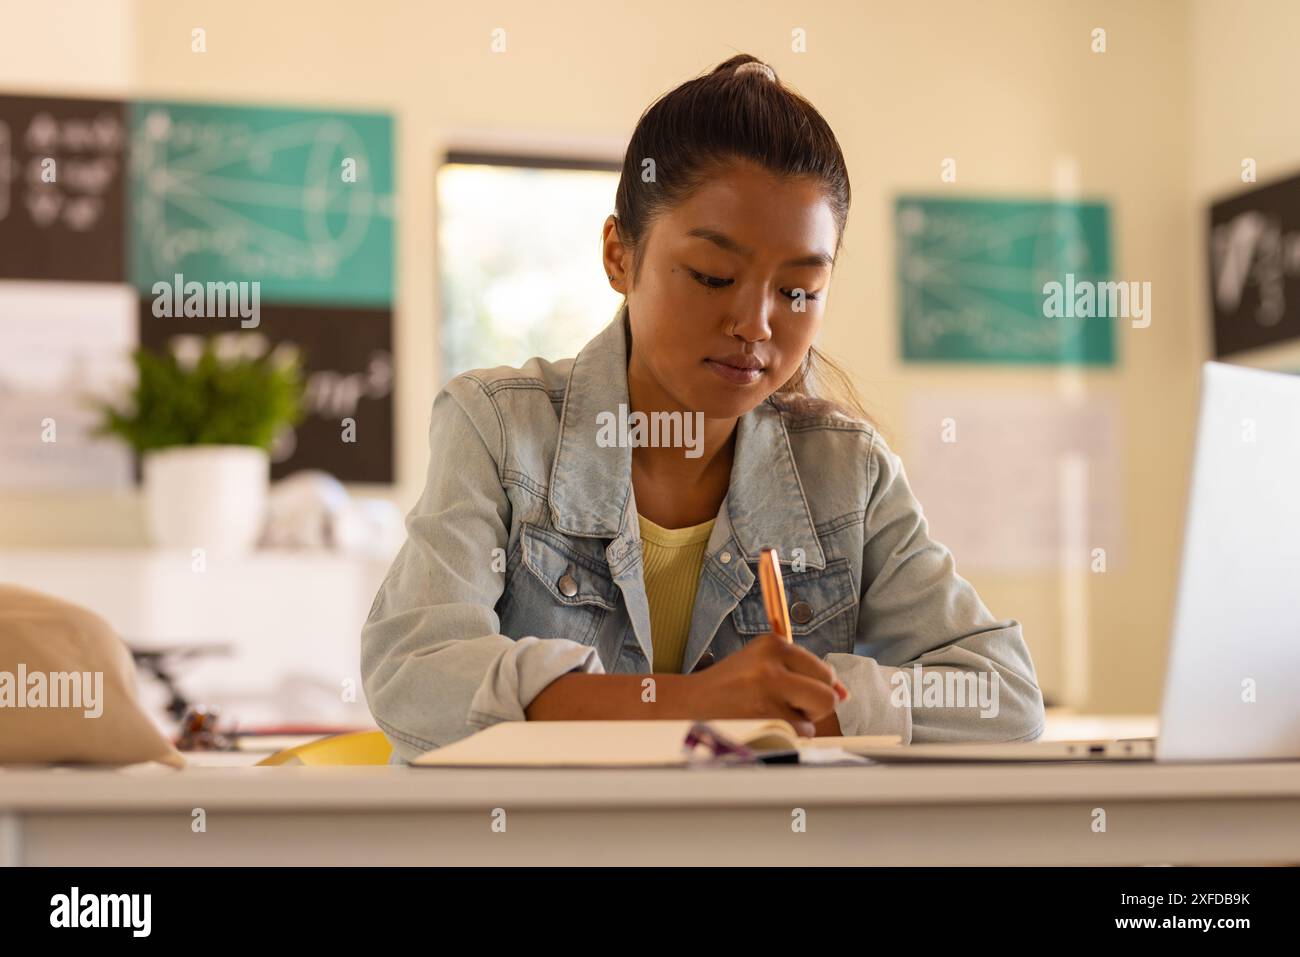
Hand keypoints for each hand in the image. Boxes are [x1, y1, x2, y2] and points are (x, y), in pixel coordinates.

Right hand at [689, 634, 849, 737]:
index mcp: (772, 644)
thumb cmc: (730, 687)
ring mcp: (766, 692)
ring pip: (812, 720)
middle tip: (786, 707)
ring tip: (765, 715)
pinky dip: (783, 737)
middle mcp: (770, 664)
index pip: (823, 671)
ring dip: (795, 724)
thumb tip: (844, 693)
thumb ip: (804, 674)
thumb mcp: (763, 666)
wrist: (686, 705)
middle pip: (826, 695)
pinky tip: (759, 726)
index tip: (795, 693)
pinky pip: (795, 735)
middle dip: (813, 708)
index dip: (816, 688)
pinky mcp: (761, 718)